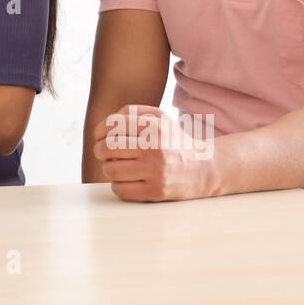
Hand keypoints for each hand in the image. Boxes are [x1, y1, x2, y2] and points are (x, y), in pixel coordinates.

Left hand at [90, 104, 218, 200]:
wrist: (205, 168)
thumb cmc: (173, 140)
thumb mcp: (159, 117)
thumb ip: (131, 112)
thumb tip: (104, 124)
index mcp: (154, 126)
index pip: (112, 125)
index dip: (99, 131)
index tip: (99, 136)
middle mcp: (155, 148)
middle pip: (107, 148)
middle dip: (100, 150)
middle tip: (102, 152)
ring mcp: (156, 172)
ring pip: (110, 170)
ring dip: (108, 168)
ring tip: (116, 166)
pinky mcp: (156, 192)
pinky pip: (120, 189)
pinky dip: (117, 185)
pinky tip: (126, 180)